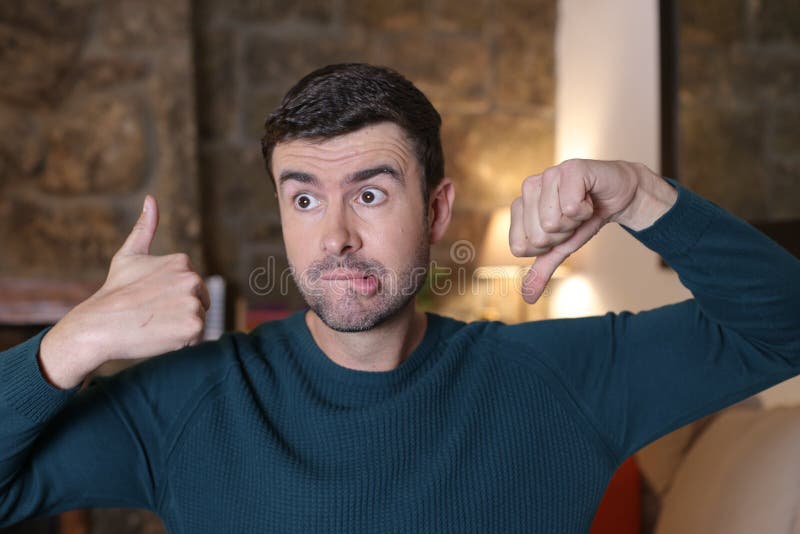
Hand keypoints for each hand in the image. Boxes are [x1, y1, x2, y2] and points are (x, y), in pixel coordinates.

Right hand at [39, 195, 209, 388]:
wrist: (98, 325)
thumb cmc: (113, 292)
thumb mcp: (128, 256)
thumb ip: (144, 229)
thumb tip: (151, 199)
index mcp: (182, 262)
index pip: (191, 290)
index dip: (170, 300)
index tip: (150, 300)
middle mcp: (192, 279)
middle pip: (200, 305)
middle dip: (179, 313)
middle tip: (152, 315)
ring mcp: (194, 302)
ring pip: (198, 322)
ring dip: (180, 328)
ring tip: (155, 325)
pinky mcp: (194, 325)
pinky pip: (196, 339)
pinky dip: (181, 342)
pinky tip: (159, 336)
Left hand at [509, 159, 676, 303]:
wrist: (619, 198)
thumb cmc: (585, 219)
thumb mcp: (561, 248)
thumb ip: (542, 270)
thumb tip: (527, 298)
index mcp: (520, 205)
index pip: (520, 247)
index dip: (546, 247)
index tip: (560, 231)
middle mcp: (529, 187)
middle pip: (538, 236)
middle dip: (563, 235)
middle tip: (574, 218)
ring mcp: (548, 175)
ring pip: (552, 222)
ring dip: (576, 222)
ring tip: (582, 207)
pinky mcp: (570, 169)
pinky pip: (572, 207)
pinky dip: (587, 210)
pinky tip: (590, 198)